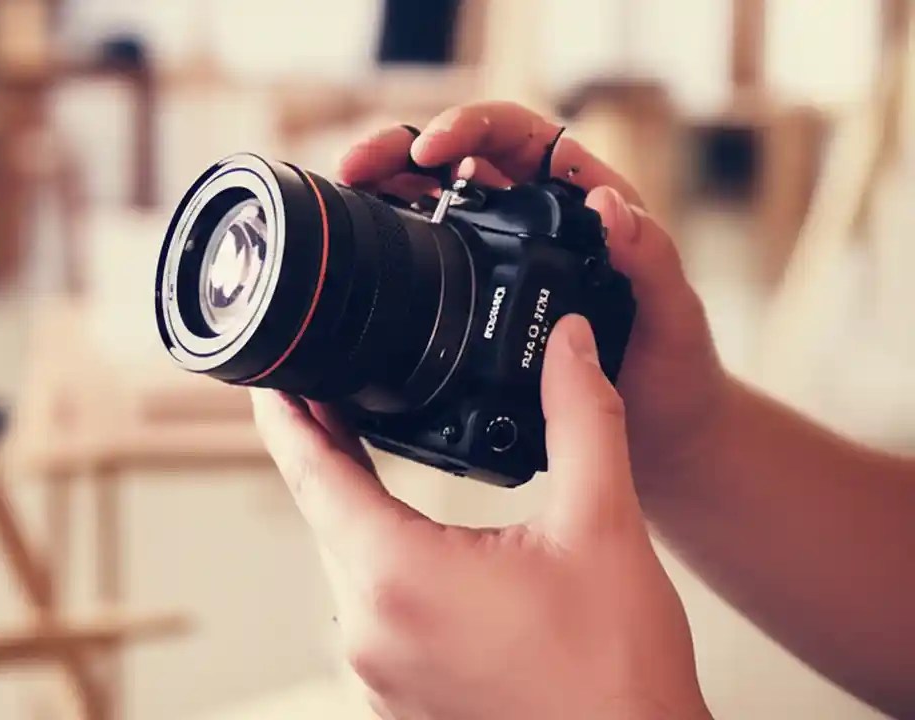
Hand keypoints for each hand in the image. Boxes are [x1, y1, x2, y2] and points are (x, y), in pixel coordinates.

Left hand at [251, 317, 710, 719]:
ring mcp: (378, 673)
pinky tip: (407, 538)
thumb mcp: (605, 528)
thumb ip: (581, 421)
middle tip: (323, 387)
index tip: (269, 376)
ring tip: (358, 447)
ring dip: (354, 506)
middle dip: (325, 449)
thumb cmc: (616, 676)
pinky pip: (371, 611)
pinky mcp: (398, 699)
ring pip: (349, 565)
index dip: (286, 416)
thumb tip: (570, 345)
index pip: (313, 475)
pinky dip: (380, 562)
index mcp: (399, 578)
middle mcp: (370, 632)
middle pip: (326, 516)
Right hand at [339, 103, 729, 492]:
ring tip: (345, 194)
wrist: (659, 438)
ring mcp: (499, 264)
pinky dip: (388, 248)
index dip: (470, 128)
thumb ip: (650, 259)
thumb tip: (609, 203)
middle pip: (455, 161)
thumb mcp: (672, 314)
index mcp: (580, 204)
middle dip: (401, 150)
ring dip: (384, 191)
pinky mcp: (475, 307)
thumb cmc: (676, 371)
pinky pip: (424, 262)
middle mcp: (533, 224)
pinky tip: (359, 257)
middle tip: (357, 164)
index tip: (435, 150)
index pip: (516, 137)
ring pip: (430, 206)